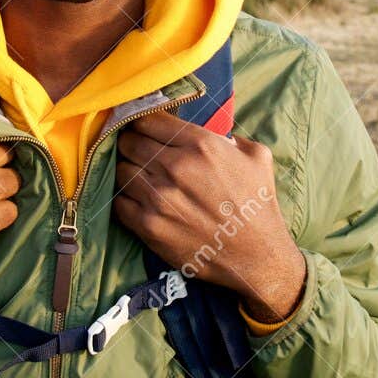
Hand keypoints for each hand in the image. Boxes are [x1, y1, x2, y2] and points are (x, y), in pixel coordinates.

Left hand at [113, 111, 306, 326]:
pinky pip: (119, 202)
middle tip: (138, 152)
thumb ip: (231, 137)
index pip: (149, 119)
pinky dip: (126, 199)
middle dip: (131, 144)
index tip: (144, 129)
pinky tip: (139, 201)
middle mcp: (176, 167)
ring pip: (121, 170)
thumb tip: (213, 134)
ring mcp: (158, 197)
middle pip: (129, 142)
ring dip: (128, 172)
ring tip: (140, 178)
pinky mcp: (148, 225)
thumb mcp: (257, 157)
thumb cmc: (258, 206)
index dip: (143, 122)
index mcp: (200, 145)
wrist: (257, 257)